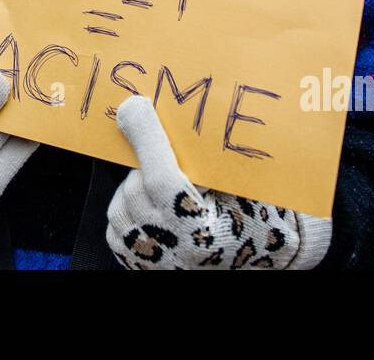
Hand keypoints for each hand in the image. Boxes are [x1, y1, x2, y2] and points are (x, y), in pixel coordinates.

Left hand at [106, 96, 330, 269]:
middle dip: (147, 165)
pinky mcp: (138, 266)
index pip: (162, 178)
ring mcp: (151, 261)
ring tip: (164, 189)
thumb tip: (177, 117)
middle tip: (168, 159)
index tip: (136, 107)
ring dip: (137, 189)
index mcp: (205, 230)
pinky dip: (129, 210)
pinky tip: (151, 207)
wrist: (257, 263)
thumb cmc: (258, 223)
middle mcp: (173, 249)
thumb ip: (212, 162)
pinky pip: (116, 228)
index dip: (147, 139)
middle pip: (138, 187)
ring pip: (121, 207)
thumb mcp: (246, 190)